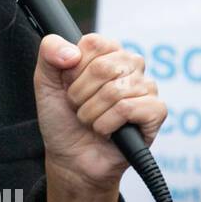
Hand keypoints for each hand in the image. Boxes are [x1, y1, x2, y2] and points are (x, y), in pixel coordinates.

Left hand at [34, 32, 166, 197]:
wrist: (70, 158)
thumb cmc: (62, 118)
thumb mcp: (44, 82)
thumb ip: (49, 52)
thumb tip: (72, 52)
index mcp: (107, 53)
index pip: (94, 43)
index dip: (73, 69)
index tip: (69, 85)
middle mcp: (130, 65)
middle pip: (103, 67)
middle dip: (79, 94)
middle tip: (78, 107)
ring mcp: (146, 87)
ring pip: (114, 91)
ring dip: (90, 113)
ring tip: (90, 120)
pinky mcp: (156, 111)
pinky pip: (128, 109)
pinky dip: (106, 124)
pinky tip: (106, 131)